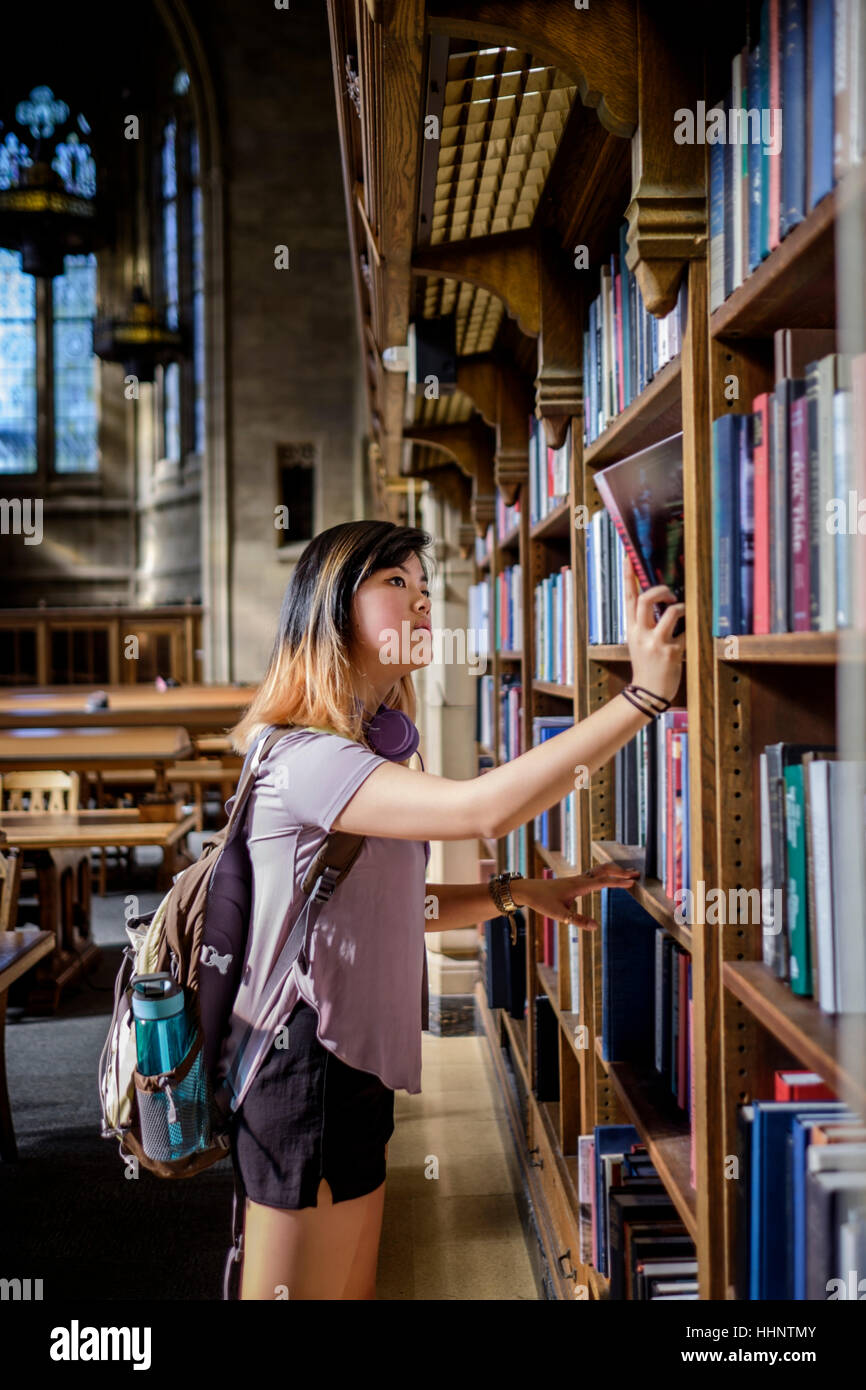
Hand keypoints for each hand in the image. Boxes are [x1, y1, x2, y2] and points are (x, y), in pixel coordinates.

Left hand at [512, 865, 640, 930]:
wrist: (528, 890)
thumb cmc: (542, 901)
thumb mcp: (559, 915)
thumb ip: (578, 920)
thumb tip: (596, 927)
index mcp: (579, 886)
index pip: (603, 882)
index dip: (618, 882)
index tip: (632, 882)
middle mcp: (580, 879)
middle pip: (604, 871)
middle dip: (621, 872)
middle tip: (636, 874)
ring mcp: (577, 878)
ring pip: (599, 870)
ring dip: (614, 870)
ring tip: (628, 873)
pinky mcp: (575, 881)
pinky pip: (594, 873)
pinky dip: (606, 872)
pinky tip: (609, 876)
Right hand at [623, 554, 684, 705]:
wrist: (649, 693)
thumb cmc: (648, 665)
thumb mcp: (639, 642)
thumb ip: (646, 623)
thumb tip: (663, 602)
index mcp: (632, 629)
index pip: (628, 598)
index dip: (629, 576)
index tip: (628, 557)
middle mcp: (641, 633)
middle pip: (644, 600)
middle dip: (659, 590)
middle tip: (670, 593)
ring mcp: (656, 643)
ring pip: (670, 613)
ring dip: (680, 608)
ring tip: (682, 611)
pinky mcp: (671, 652)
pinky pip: (687, 633)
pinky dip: (691, 631)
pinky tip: (690, 636)